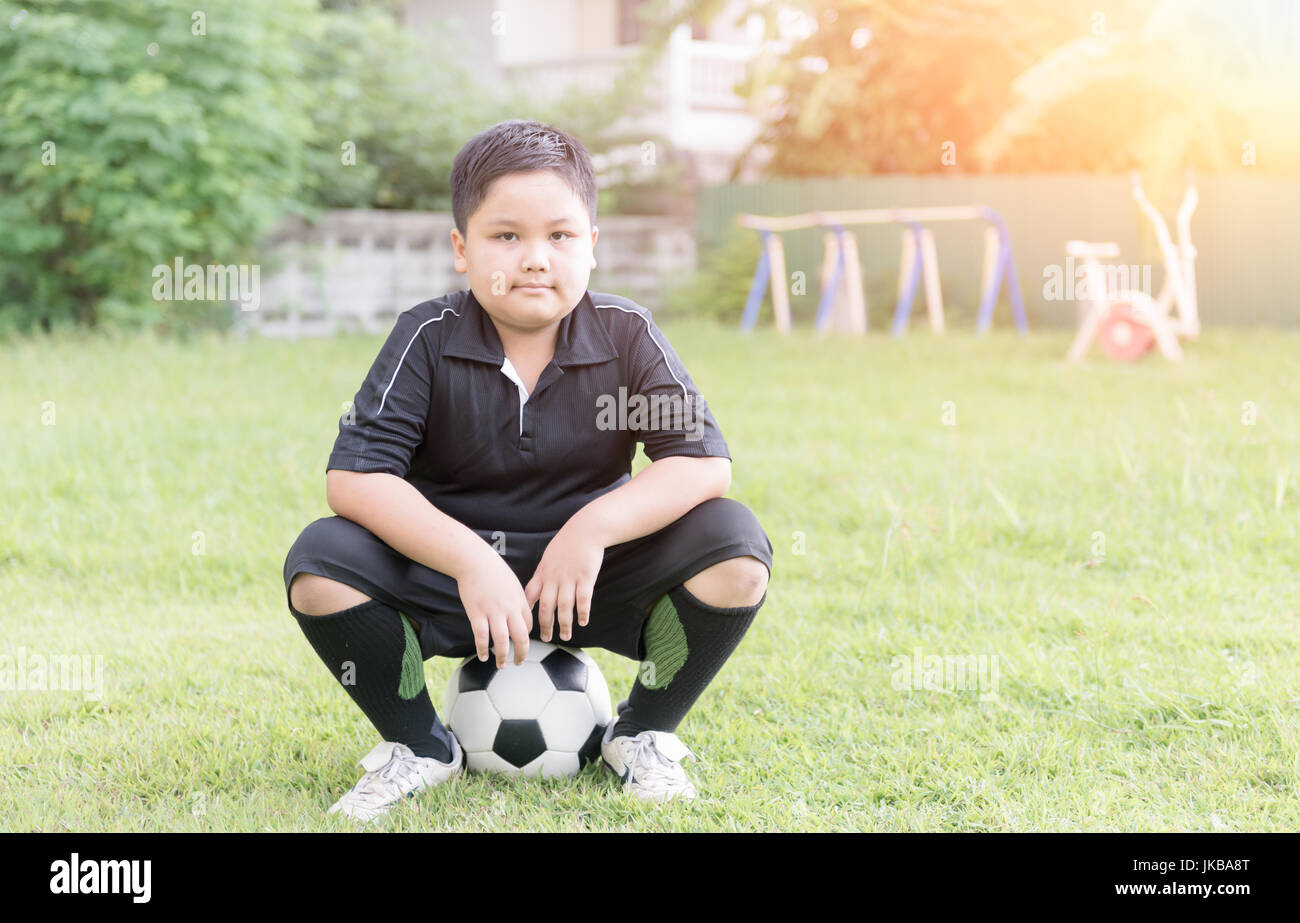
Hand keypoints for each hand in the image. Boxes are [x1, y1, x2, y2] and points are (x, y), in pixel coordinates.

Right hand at [456, 545, 532, 667]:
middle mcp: (509, 609)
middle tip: (519, 662)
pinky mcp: (476, 613)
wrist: (475, 560)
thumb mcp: (512, 583)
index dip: (526, 637)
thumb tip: (520, 614)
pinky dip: (483, 649)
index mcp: (520, 601)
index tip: (521, 643)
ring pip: (502, 641)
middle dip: (522, 654)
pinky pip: (481, 637)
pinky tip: (483, 656)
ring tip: (501, 665)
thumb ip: (517, 599)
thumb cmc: (494, 570)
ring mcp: (492, 612)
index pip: (529, 626)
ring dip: (503, 656)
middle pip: (521, 638)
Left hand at [524, 523, 604, 642]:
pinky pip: (583, 599)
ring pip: (564, 607)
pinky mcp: (585, 578)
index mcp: (542, 574)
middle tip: (546, 639)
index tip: (524, 625)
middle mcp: (553, 578)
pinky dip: (582, 612)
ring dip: (564, 624)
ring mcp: (569, 579)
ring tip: (566, 636)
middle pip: (545, 607)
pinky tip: (583, 622)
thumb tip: (535, 589)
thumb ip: (542, 574)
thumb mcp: (548, 557)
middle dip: (545, 625)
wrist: (585, 530)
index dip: (525, 612)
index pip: (529, 596)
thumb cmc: (567, 543)